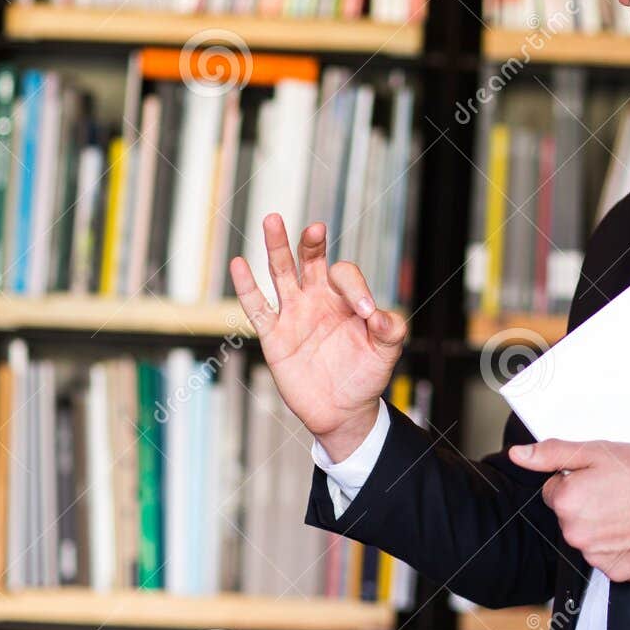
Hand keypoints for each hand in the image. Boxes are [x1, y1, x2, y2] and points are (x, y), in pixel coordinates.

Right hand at [229, 214, 406, 460]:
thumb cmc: (365, 375)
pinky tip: (239, 264)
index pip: (344, 274)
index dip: (355, 288)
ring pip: (281, 273)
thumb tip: (379, 315)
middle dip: (312, 243)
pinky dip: (247, 286)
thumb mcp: (387, 352)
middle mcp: (317, 299)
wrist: (343, 410)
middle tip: (316, 229)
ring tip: (272, 220)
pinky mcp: (274, 335)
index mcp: (345, 298)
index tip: (366, 313)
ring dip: (276, 247)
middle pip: (310, 260)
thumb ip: (391, 329)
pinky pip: (257, 307)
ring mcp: (294, 314)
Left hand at [510, 440, 629, 581]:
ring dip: (602, 526)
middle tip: (617, 492)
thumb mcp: (599, 451)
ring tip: (629, 509)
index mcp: (567, 502)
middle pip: (570, 516)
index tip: (600, 478)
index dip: (577, 480)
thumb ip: (553, 453)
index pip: (555, 490)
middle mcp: (576, 534)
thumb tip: (520, 455)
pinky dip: (619, 546)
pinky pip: (607, 557)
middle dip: (588, 504)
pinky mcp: (617, 571)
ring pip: (588, 537)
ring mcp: (597, 557)